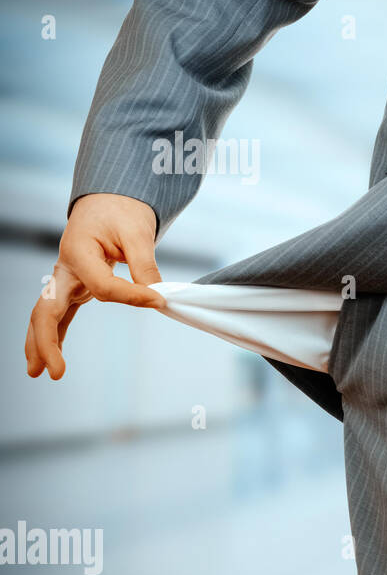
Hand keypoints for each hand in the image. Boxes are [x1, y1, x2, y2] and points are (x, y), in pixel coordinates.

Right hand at [25, 193, 166, 379]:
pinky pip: (59, 314)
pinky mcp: (73, 287)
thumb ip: (144, 263)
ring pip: (46, 315)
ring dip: (41, 344)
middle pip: (47, 309)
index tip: (159, 299)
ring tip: (39, 373)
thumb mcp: (137, 232)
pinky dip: (54, 335)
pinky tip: (52, 359)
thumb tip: (156, 294)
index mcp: (78, 251)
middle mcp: (64, 268)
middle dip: (47, 341)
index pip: (102, 286)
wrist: (108, 201)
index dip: (131, 296)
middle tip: (56, 372)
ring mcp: (66, 280)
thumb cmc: (121, 212)